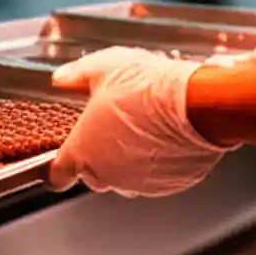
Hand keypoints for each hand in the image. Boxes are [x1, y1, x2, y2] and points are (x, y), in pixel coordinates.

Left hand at [49, 47, 236, 197]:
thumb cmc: (149, 89)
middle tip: (110, 131)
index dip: (58, 169)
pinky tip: (164, 139)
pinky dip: (158, 165)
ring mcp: (141, 183)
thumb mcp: (102, 69)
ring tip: (141, 130)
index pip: (58, 175)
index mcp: (82, 152)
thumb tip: (62, 78)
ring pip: (127, 178)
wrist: (197, 104)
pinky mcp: (172, 185)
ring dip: (129, 161)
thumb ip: (76, 76)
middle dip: (98, 158)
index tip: (59, 166)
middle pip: (93, 175)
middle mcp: (109, 174)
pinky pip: (157, 178)